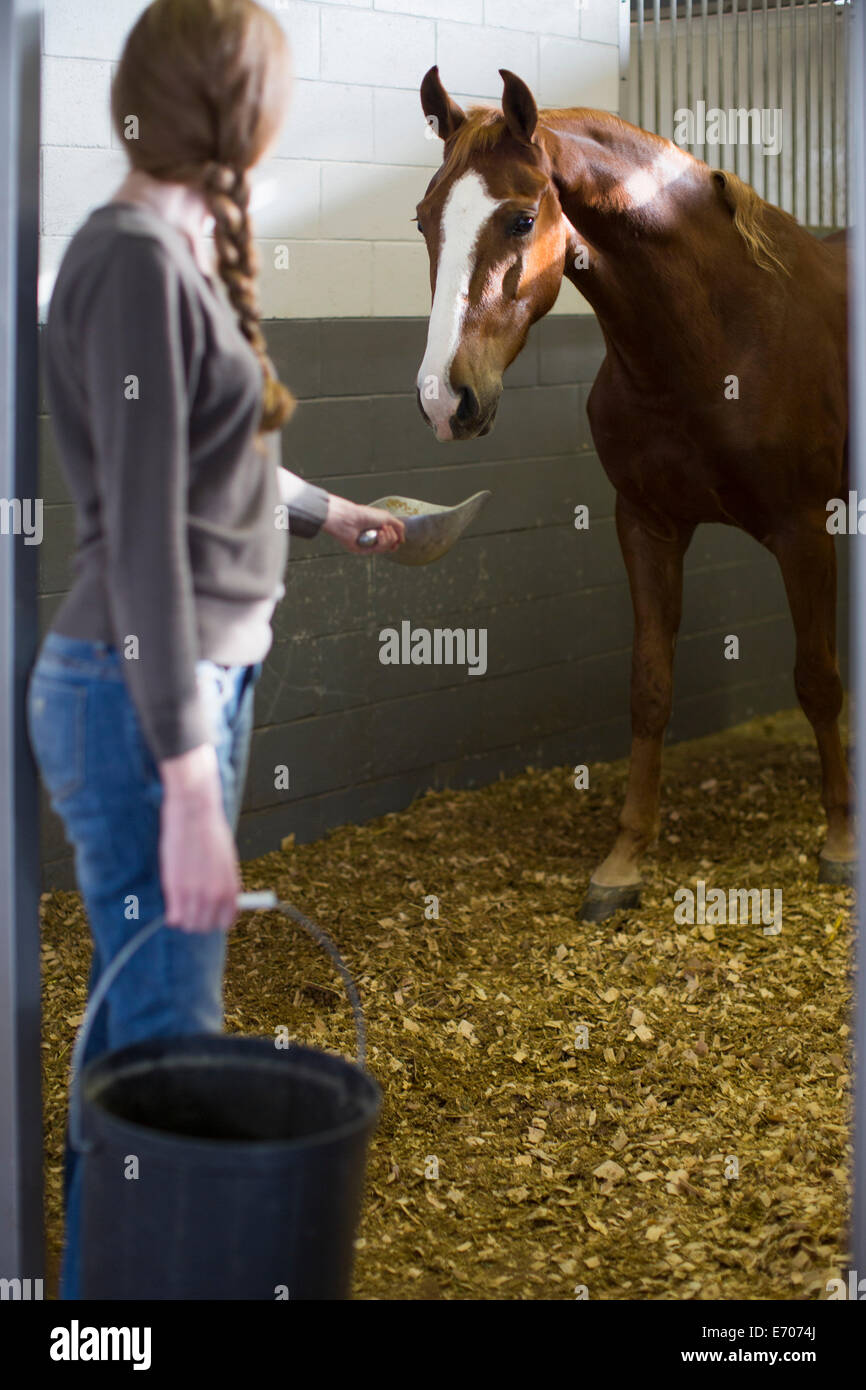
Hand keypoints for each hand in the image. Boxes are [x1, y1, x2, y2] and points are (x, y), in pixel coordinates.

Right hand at [158, 744, 240, 931]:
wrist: (194, 812)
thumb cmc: (209, 833)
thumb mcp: (226, 860)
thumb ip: (226, 883)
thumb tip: (225, 900)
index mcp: (231, 887)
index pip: (227, 921)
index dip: (216, 919)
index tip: (208, 913)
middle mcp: (216, 894)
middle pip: (206, 927)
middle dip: (198, 921)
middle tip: (190, 907)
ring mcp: (196, 893)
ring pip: (190, 926)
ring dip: (184, 919)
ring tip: (180, 904)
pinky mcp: (175, 888)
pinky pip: (174, 918)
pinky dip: (172, 915)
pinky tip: (171, 902)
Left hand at [322, 494, 405, 554]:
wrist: (350, 519)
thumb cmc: (366, 515)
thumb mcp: (387, 517)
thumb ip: (399, 527)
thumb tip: (402, 540)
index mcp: (378, 528)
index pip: (393, 537)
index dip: (396, 535)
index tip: (393, 528)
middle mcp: (374, 536)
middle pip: (391, 544)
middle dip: (392, 536)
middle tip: (384, 527)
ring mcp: (368, 544)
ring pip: (386, 548)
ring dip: (387, 539)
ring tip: (381, 530)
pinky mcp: (363, 550)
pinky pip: (377, 551)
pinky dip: (381, 542)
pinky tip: (378, 534)